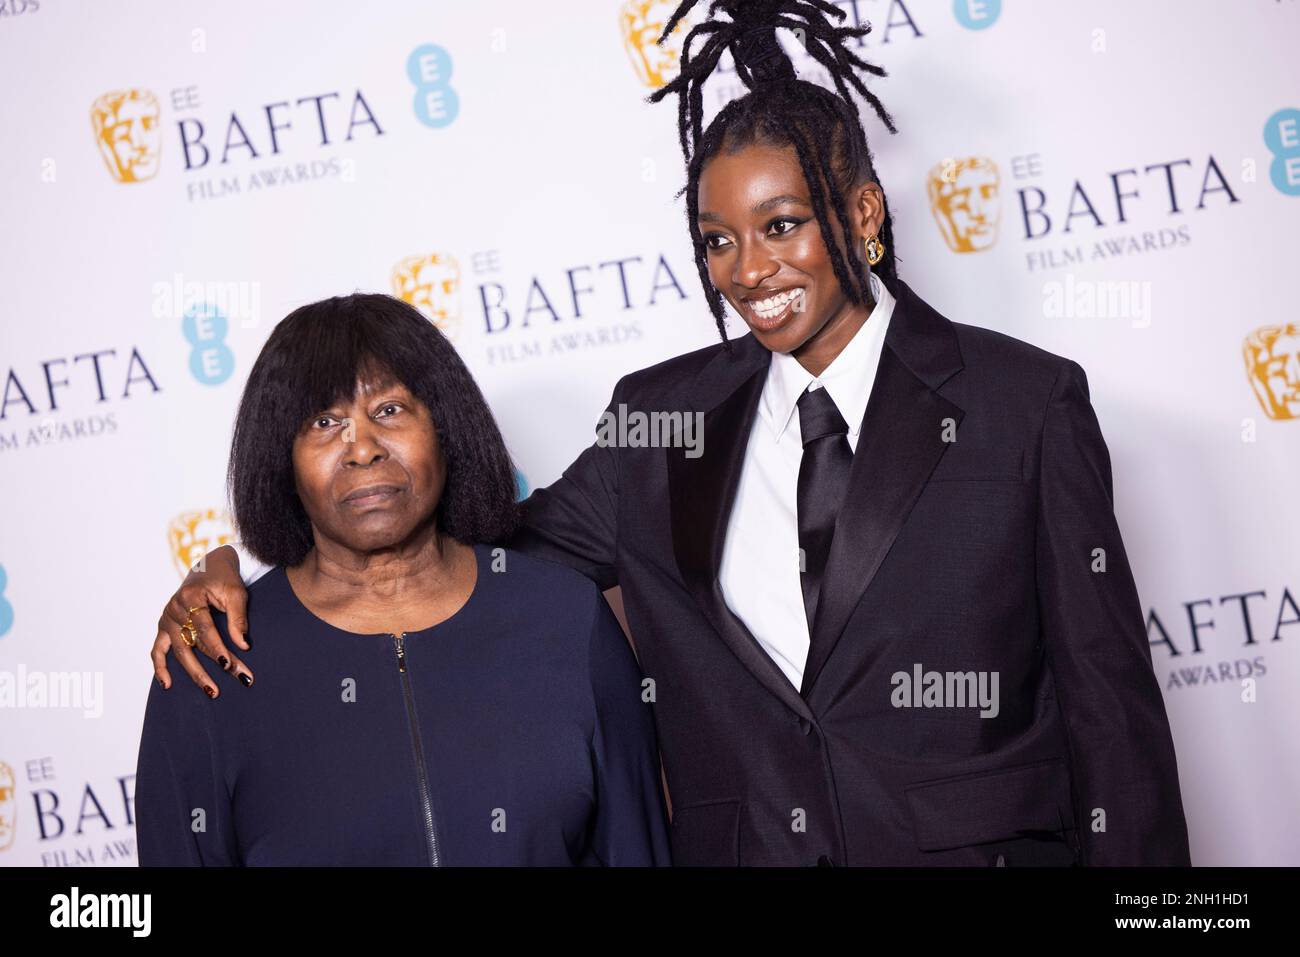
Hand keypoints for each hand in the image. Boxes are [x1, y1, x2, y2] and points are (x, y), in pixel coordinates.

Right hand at [151, 544, 252, 695]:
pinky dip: (160, 666)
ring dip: (194, 672)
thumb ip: (238, 619)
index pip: (205, 630)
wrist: (210, 566)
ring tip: (210, 690)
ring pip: (179, 651)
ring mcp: (167, 617)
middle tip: (229, 684)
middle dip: (211, 666)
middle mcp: (175, 608)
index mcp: (191, 597)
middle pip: (192, 644)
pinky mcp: (165, 625)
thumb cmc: (225, 580)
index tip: (231, 666)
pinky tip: (167, 684)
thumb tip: (243, 645)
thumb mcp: (237, 593)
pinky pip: (157, 649)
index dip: (218, 648)